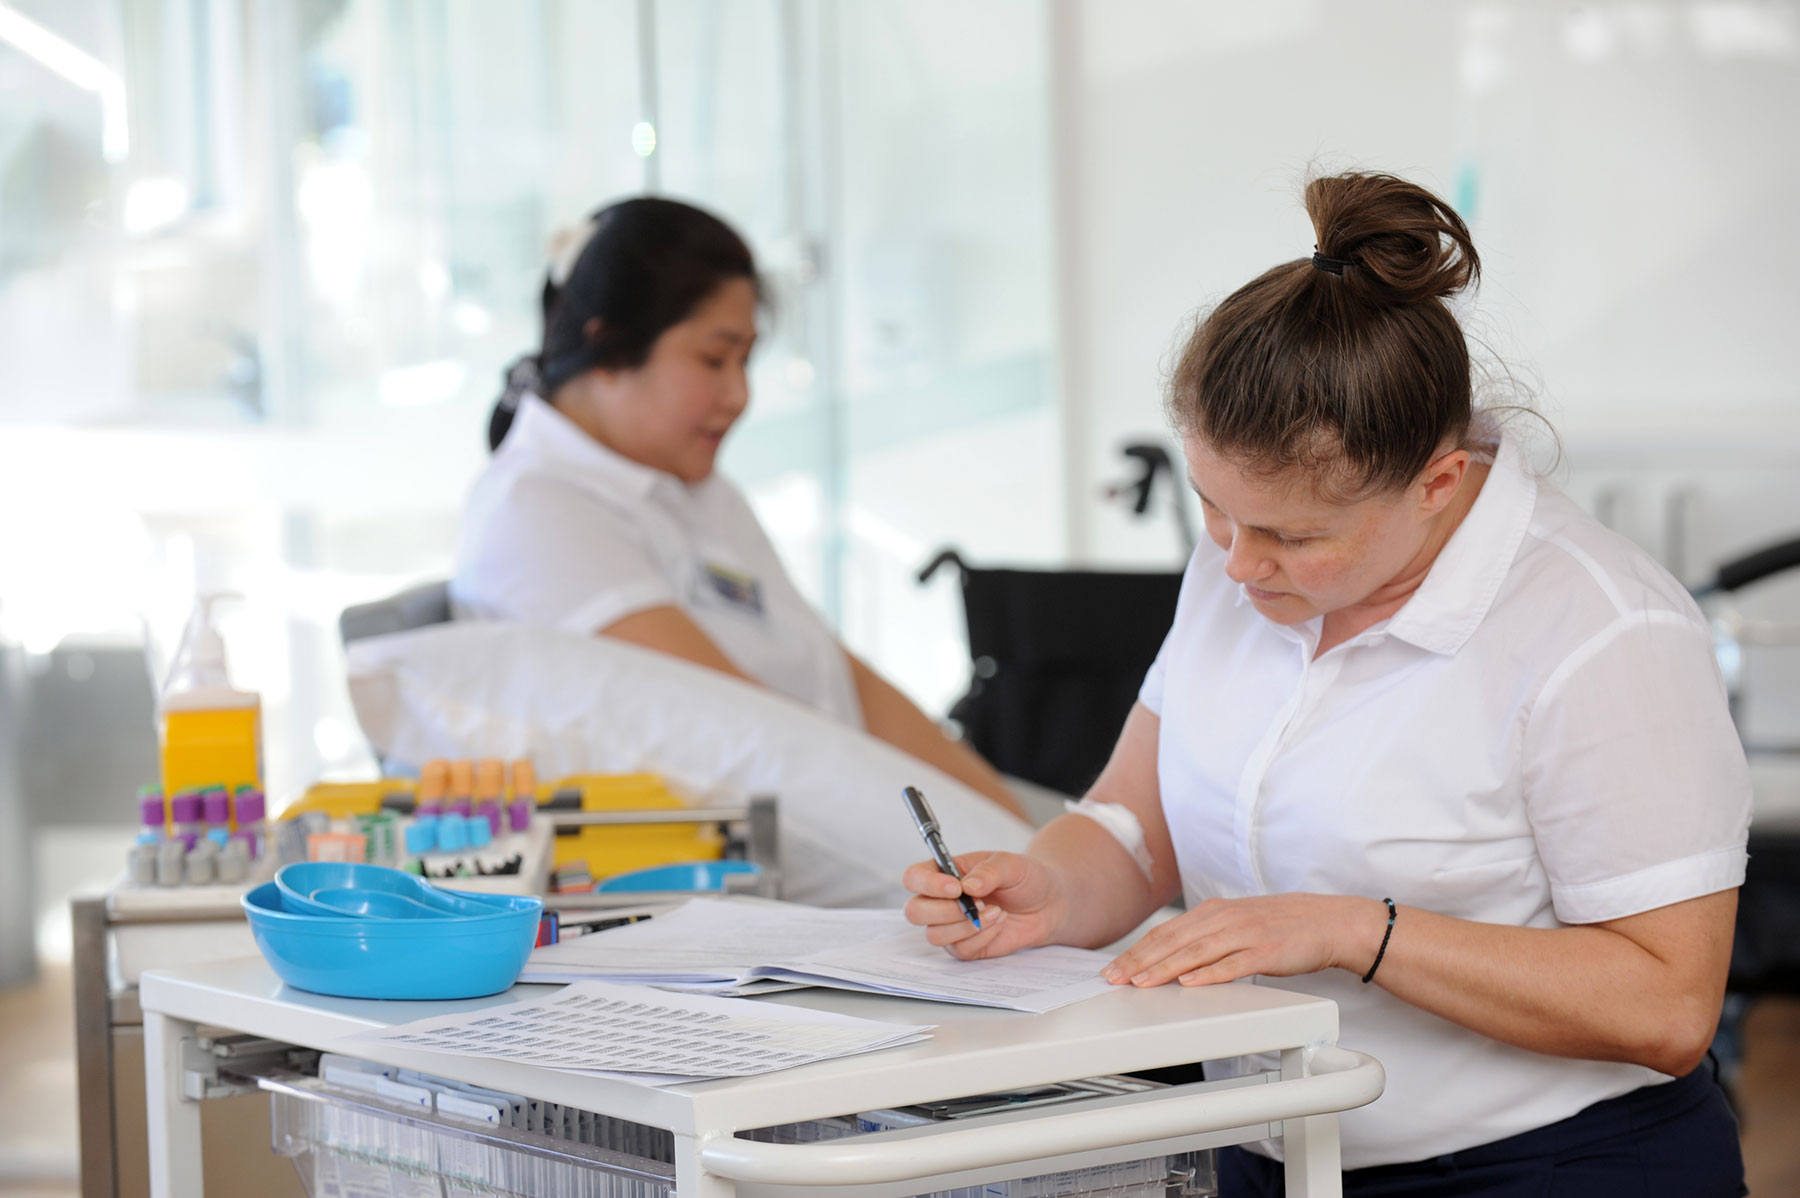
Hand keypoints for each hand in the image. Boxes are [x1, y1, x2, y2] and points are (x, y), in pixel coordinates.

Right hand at [902, 851, 1065, 959]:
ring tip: (996, 912)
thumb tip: (968, 886)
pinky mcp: (965, 946)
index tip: (956, 888)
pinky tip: (998, 924)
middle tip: (978, 904)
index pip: (914, 877)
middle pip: (915, 911)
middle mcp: (940, 899)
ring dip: (967, 926)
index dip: (928, 885)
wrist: (1048, 904)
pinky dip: (981, 938)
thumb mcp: (1010, 864)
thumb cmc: (1024, 877)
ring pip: (934, 935)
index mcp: (943, 872)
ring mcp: (950, 925)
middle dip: (946, 911)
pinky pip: (960, 950)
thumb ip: (989, 871)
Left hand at [1101, 894, 1386, 987]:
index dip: (1137, 951)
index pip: (1165, 932)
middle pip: (1173, 941)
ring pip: (1197, 952)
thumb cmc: (1282, 926)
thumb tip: (1173, 958)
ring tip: (1141, 983)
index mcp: (1214, 911)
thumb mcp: (1237, 924)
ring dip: (1165, 968)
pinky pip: (1233, 964)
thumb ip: (1207, 937)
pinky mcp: (1266, 951)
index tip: (1114, 968)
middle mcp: (1225, 918)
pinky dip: (1209, 974)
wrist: (1328, 922)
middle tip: (1115, 979)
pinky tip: (1189, 983)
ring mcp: (1245, 933)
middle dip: (1140, 961)